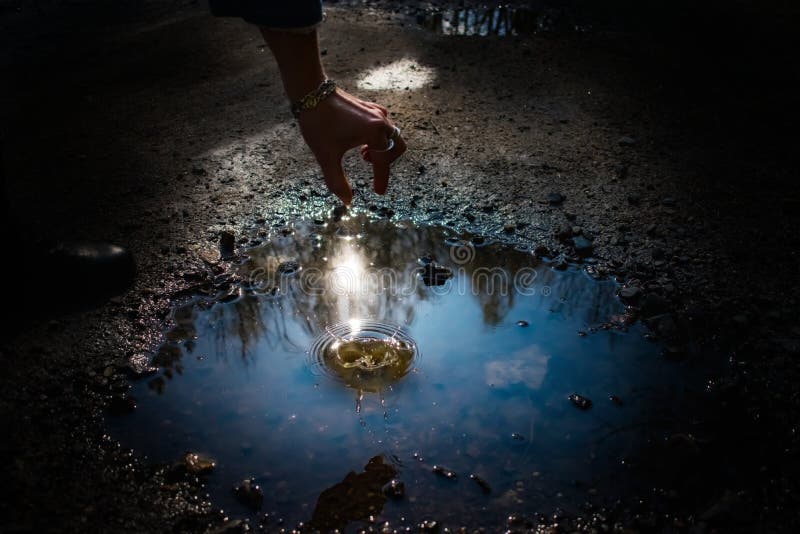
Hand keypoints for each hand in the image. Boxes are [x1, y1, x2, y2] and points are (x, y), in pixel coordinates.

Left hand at [297, 89, 405, 204]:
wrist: (310, 92)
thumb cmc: (318, 123)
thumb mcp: (326, 156)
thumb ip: (337, 181)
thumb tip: (346, 201)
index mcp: (374, 132)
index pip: (383, 162)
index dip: (381, 179)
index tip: (378, 192)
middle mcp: (380, 121)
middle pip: (397, 146)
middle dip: (388, 161)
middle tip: (373, 171)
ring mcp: (376, 112)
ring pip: (391, 135)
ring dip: (382, 149)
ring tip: (363, 156)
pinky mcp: (369, 107)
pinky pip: (383, 126)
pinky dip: (378, 138)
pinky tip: (360, 142)